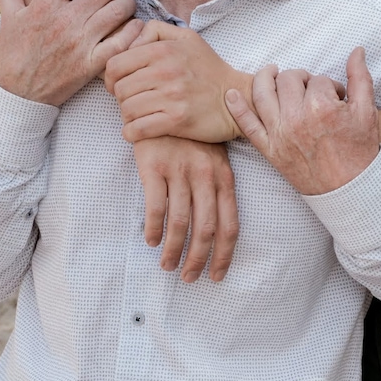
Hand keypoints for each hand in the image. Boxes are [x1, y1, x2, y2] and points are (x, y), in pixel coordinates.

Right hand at [0, 0, 139, 106]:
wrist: (17, 93)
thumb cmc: (14, 53)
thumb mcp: (8, 18)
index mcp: (45, 4)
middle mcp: (65, 20)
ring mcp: (80, 42)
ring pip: (118, 11)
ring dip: (127, 3)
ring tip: (125, 4)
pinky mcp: (91, 64)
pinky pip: (122, 41)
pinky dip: (134, 30)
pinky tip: (134, 25)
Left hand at [105, 22, 251, 143]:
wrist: (237, 97)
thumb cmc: (208, 69)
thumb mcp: (186, 38)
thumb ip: (154, 31)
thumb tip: (129, 39)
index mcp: (163, 50)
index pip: (115, 64)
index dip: (110, 77)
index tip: (118, 84)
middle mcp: (165, 71)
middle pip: (119, 89)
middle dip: (120, 97)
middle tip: (132, 100)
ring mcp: (171, 97)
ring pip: (126, 110)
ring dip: (128, 116)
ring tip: (139, 114)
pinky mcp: (176, 121)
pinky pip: (137, 130)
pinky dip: (132, 132)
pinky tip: (138, 130)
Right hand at [134, 136, 237, 282]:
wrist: (162, 102)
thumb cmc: (190, 135)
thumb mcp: (214, 156)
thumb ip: (218, 187)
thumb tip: (217, 231)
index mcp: (224, 177)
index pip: (229, 225)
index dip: (223, 255)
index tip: (216, 275)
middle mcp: (204, 176)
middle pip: (205, 230)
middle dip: (198, 260)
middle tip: (189, 278)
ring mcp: (179, 170)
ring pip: (180, 223)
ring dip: (173, 250)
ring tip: (167, 265)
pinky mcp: (154, 166)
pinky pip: (155, 207)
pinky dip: (153, 229)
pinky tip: (150, 240)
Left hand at [226, 48, 380, 196]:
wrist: (351, 190)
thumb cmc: (360, 152)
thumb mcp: (367, 112)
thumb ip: (360, 77)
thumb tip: (357, 50)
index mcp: (322, 107)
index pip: (317, 80)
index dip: (329, 85)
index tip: (336, 96)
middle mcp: (297, 119)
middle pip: (289, 80)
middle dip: (300, 78)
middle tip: (310, 89)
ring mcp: (280, 135)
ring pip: (263, 94)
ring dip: (265, 78)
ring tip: (272, 74)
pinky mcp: (270, 150)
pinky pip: (247, 126)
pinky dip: (237, 109)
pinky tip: (231, 95)